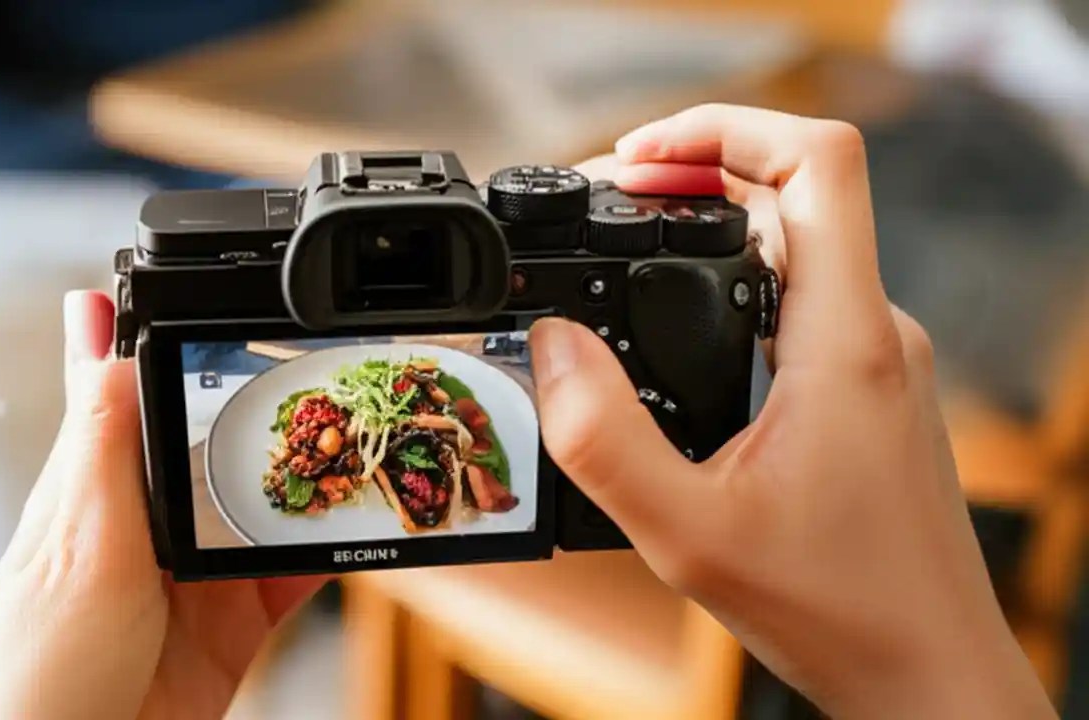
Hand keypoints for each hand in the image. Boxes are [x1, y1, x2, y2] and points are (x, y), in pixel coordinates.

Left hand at [0, 291, 326, 719]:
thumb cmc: (42, 676)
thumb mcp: (79, 546)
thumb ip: (102, 447)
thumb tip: (100, 331)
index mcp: (94, 487)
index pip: (129, 388)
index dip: (166, 339)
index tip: (213, 291)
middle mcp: (146, 523)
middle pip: (213, 442)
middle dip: (263, 406)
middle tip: (323, 363)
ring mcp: (192, 573)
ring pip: (260, 504)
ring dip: (303, 478)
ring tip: (352, 439)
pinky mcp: (231, 623)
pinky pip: (289, 575)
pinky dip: (324, 553)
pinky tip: (353, 531)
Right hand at [532, 105, 1055, 718]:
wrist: (925, 670)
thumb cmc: (837, 608)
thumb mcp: (687, 533)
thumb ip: (602, 439)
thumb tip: (551, 348)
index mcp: (843, 340)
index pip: (815, 161)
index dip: (724, 127)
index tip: (640, 157)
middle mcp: (873, 332)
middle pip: (794, 189)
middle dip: (695, 170)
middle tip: (609, 197)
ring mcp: (876, 357)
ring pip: (797, 242)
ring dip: (713, 223)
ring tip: (629, 240)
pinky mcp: (867, 386)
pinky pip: (800, 295)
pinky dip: (731, 278)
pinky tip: (676, 319)